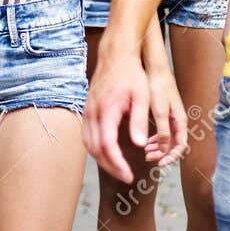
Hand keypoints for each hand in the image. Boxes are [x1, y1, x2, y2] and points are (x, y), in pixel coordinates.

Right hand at [84, 32, 152, 182]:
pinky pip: (86, 134)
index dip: (117, 164)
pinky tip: (108, 152)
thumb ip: (140, 121)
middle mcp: (93, 112)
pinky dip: (95, 148)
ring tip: (117, 169)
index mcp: (107, 111)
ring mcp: (87, 110)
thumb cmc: (132, 74)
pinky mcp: (87, 108)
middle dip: (110, 166)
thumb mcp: (143, 97)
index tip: (130, 176)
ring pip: (88, 143)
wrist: (116, 53)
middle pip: (95, 149)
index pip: (107, 146)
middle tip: (126, 177)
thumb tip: (139, 145)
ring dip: (101, 159)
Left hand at [142, 59, 188, 166]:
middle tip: (149, 157)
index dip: (171, 157)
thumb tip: (164, 149)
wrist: (153, 66)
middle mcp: (178, 120)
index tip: (160, 163)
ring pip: (167, 138)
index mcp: (180, 121)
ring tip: (146, 151)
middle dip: (163, 153)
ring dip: (158, 147)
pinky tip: (145, 139)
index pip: (180, 146)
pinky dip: (154, 138)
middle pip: (174, 144)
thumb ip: (162, 130)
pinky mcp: (163, 111)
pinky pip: (162, 130)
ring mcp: (171, 115)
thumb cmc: (157, 85)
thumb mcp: (159, 110)